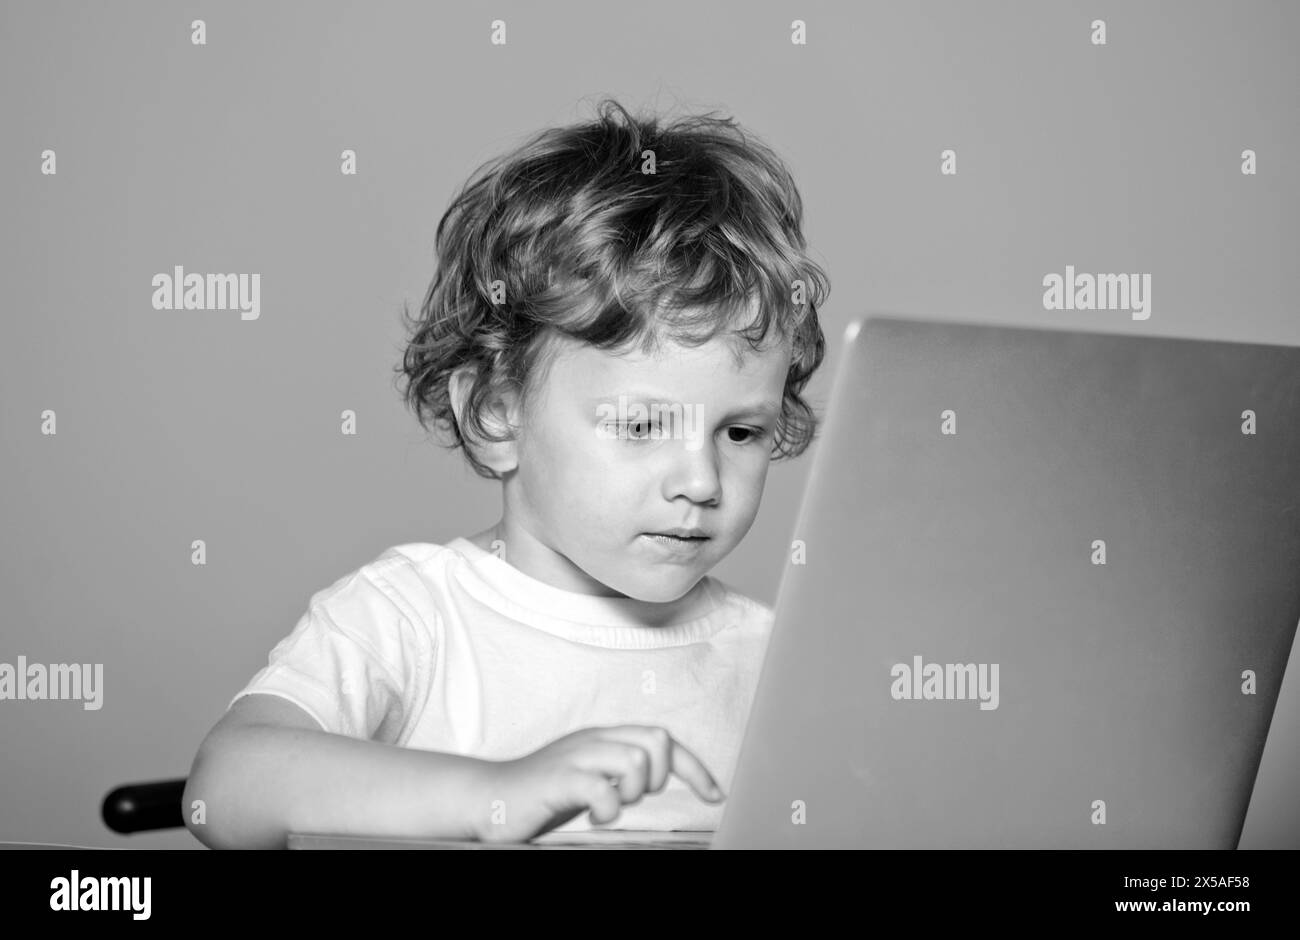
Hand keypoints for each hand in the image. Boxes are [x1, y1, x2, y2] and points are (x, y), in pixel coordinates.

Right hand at [471, 725, 724, 842]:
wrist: (488, 798)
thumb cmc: (543, 794)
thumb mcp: (590, 777)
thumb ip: (618, 771)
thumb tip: (657, 780)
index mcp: (604, 737)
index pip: (662, 740)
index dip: (695, 768)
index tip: (713, 795)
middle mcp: (594, 739)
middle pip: (655, 739)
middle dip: (659, 776)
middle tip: (633, 797)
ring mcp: (575, 756)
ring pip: (635, 759)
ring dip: (632, 793)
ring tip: (609, 805)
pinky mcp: (557, 778)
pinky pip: (600, 789)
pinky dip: (606, 809)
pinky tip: (593, 817)